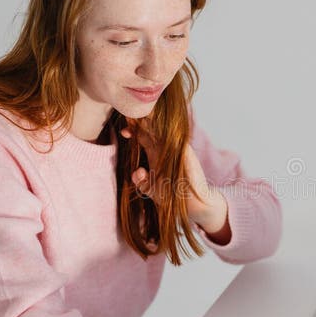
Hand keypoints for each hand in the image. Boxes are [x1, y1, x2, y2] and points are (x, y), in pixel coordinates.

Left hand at [120, 121, 229, 236]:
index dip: (133, 130)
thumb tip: (137, 171)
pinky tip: (154, 122)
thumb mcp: (150, 190)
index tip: (123, 132)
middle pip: (150, 128)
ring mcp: (175, 148)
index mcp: (155, 154)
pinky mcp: (184, 151)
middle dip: (139, 121)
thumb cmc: (172, 196)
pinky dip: (164, 130)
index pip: (142, 136)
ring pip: (162, 128)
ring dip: (151, 120)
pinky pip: (174, 136)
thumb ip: (140, 181)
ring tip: (139, 114)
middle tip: (127, 113)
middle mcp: (165, 148)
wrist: (192, 203)